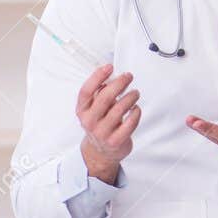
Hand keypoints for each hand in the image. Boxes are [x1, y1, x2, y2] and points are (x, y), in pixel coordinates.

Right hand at [78, 63, 139, 177]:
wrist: (101, 151)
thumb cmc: (100, 124)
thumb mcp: (94, 109)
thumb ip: (99, 93)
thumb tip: (112, 75)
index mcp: (82, 110)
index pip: (86, 91)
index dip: (97, 77)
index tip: (109, 67)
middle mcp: (89, 121)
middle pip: (105, 97)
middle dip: (119, 83)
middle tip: (128, 76)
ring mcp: (102, 132)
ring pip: (119, 109)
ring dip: (130, 97)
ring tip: (135, 93)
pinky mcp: (115, 141)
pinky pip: (129, 123)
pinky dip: (135, 113)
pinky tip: (136, 108)